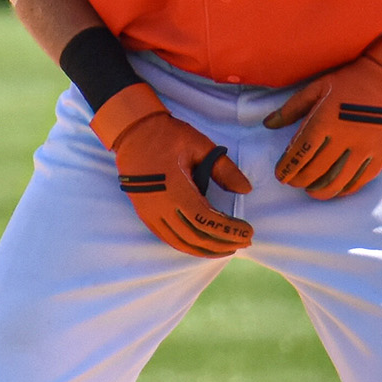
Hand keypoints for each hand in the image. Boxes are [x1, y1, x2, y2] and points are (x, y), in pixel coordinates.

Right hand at [92, 83, 253, 257]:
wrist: (133, 132)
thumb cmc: (167, 136)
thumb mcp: (200, 145)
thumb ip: (224, 169)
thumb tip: (245, 189)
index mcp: (175, 191)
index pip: (207, 221)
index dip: (229, 231)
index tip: (248, 231)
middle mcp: (160, 208)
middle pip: (196, 238)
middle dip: (223, 243)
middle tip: (244, 242)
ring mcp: (150, 214)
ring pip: (181, 243)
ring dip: (206, 250)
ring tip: (227, 247)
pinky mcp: (145, 214)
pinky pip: (168, 238)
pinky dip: (188, 245)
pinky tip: (202, 245)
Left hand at [264, 31, 381, 198]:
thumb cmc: (351, 81)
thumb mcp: (318, 87)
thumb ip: (292, 108)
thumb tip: (268, 124)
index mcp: (325, 120)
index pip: (299, 153)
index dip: (287, 168)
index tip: (280, 175)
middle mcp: (343, 138)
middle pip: (315, 171)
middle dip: (299, 181)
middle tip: (292, 183)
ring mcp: (363, 149)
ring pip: (337, 182)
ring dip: (320, 191)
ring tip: (311, 191)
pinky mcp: (380, 155)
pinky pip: (360, 180)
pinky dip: (345, 189)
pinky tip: (336, 190)